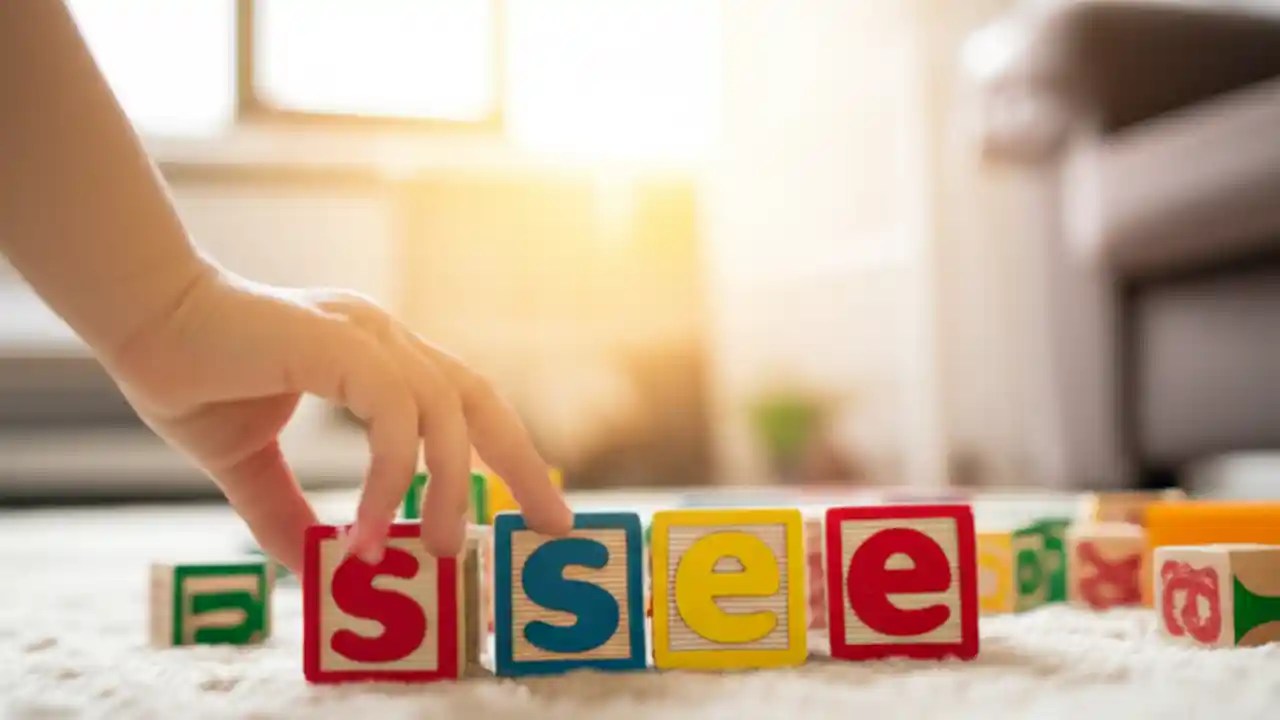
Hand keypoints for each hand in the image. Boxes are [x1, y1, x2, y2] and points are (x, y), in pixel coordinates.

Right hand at [103, 267, 571, 571]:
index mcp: (376, 359)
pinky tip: (371, 528)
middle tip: (555, 525)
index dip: (505, 454)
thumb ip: (286, 510)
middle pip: (482, 401)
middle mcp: (385, 342)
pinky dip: (393, 474)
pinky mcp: (340, 342)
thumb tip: (314, 568)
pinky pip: (393, 414)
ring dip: (449, 486)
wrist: (138, 325)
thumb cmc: (193, 379)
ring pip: (446, 411)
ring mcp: (367, 336)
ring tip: (439, 551)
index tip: (536, 508)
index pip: (463, 404)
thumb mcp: (248, 465)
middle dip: (523, 465)